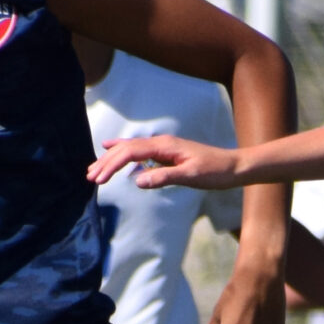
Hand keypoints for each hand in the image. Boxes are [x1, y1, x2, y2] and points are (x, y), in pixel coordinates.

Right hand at [89, 134, 241, 189]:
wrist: (233, 166)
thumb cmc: (214, 172)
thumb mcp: (190, 176)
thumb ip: (164, 177)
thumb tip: (137, 180)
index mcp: (164, 146)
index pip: (130, 153)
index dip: (112, 165)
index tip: (98, 180)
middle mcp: (161, 143)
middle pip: (126, 149)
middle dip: (106, 162)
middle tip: (89, 178)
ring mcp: (163, 147)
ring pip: (130, 149)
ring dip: (111, 158)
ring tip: (93, 169)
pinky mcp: (166, 153)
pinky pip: (138, 150)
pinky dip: (122, 151)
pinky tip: (113, 150)